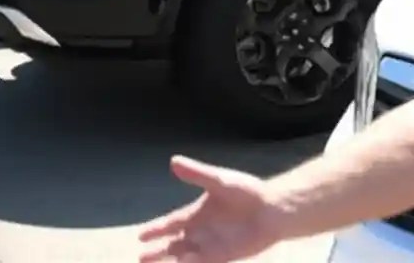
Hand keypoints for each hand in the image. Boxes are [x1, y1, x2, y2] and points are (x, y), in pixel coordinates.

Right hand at [138, 155, 286, 262]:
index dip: (155, 229)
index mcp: (197, 213)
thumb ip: (197, 174)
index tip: (140, 235)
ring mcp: (211, 245)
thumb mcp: (219, 181)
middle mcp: (201, 231)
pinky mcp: (223, 256)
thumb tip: (173, 160)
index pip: (170, 223)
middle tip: (140, 258)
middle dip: (157, 252)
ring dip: (171, 261)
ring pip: (184, 256)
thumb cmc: (248, 192)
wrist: (273, 209)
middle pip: (173, 244)